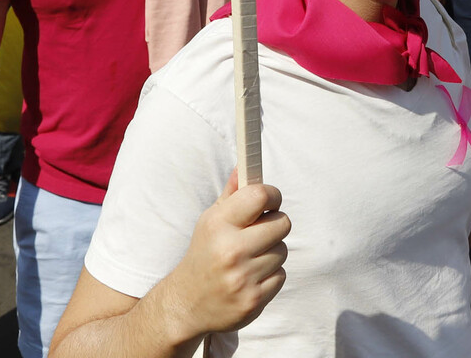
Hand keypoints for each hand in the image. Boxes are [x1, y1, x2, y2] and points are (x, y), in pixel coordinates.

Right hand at [162, 173, 289, 336]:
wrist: (187, 304)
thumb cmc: (203, 254)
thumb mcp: (209, 221)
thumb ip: (231, 194)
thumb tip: (245, 165)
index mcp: (218, 224)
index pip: (260, 196)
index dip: (272, 195)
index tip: (271, 200)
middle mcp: (231, 250)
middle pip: (282, 223)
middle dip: (275, 224)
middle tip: (260, 230)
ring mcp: (243, 277)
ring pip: (283, 250)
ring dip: (272, 251)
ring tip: (251, 257)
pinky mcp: (254, 300)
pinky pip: (281, 275)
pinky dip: (271, 275)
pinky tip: (251, 276)